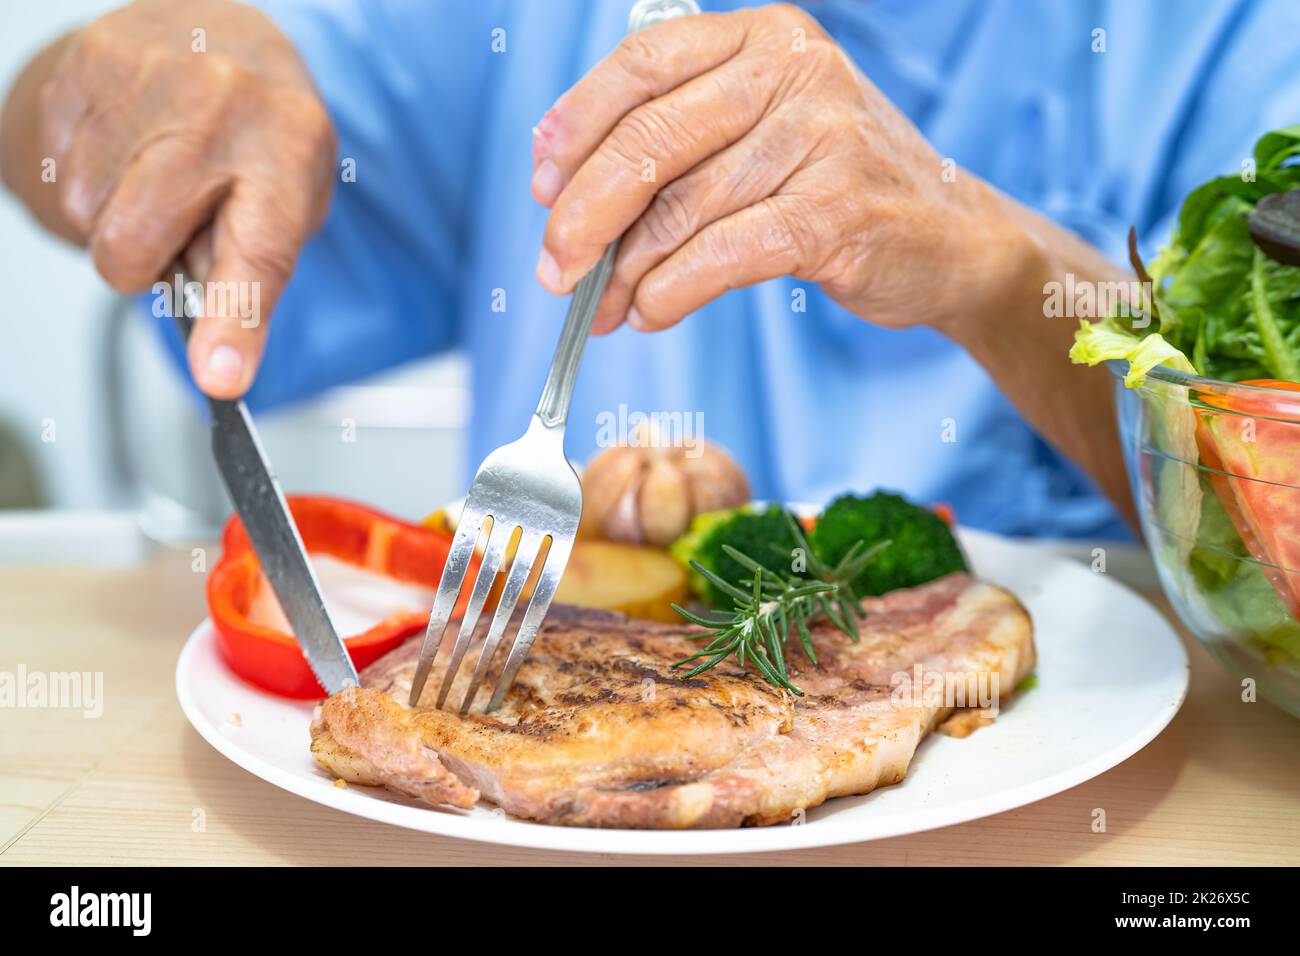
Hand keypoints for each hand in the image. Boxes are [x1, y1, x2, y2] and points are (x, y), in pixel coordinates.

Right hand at [23, 0, 334, 395]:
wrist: (217, 29)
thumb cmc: (261, 133)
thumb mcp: (292, 198)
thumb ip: (253, 268)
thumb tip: (213, 347)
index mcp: (286, 143)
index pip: (256, 252)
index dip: (234, 321)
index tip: (219, 376)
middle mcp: (215, 104)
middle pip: (132, 246)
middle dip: (142, 266)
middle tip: (172, 232)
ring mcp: (141, 78)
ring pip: (86, 218)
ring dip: (115, 219)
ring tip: (156, 179)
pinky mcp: (81, 67)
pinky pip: (55, 177)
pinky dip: (85, 183)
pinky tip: (124, 153)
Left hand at [530, 3, 1030, 334]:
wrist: (952, 236)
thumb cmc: (837, 185)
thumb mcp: (763, 133)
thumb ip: (682, 147)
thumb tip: (567, 202)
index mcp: (762, 36)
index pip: (642, 64)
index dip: (577, 124)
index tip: (539, 182)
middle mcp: (793, 71)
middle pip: (651, 139)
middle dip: (585, 214)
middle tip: (554, 269)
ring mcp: (821, 138)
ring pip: (683, 207)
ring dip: (627, 271)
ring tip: (603, 308)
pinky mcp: (837, 210)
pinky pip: (724, 254)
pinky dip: (673, 291)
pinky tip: (651, 312)